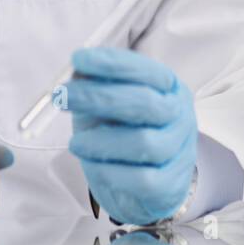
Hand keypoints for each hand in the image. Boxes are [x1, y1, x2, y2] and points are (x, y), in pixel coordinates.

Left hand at [65, 48, 196, 225]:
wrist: (144, 182)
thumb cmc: (124, 132)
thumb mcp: (108, 104)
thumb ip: (96, 86)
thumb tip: (76, 71)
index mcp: (169, 87)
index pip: (145, 70)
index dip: (111, 64)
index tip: (77, 59)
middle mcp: (180, 116)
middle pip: (144, 103)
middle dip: (98, 97)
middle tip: (63, 97)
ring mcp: (179, 151)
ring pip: (142, 143)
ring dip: (100, 141)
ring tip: (75, 143)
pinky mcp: (170, 185)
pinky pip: (141, 179)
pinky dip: (109, 170)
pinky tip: (92, 164)